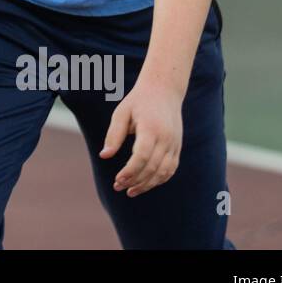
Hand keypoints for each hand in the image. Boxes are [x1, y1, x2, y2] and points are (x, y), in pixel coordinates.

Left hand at [98, 78, 183, 196]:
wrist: (164, 91)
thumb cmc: (138, 102)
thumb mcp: (121, 113)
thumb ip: (114, 135)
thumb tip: (104, 156)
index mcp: (151, 128)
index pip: (142, 156)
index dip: (130, 171)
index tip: (117, 179)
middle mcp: (166, 138)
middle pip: (153, 167)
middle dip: (135, 181)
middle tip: (118, 187)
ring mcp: (174, 144)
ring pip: (164, 172)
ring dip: (147, 185)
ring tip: (130, 191)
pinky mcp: (177, 147)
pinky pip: (171, 169)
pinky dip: (159, 180)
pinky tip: (145, 185)